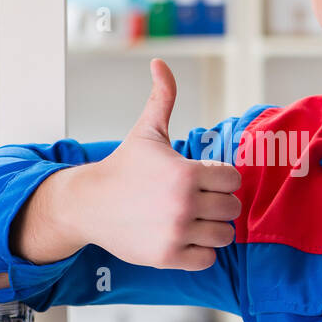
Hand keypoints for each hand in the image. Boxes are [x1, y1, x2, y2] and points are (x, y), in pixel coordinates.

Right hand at [16, 58, 242, 269]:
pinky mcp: (169, 256)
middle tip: (198, 199)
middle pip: (232, 208)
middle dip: (218, 202)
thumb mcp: (146, 132)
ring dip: (213, 227)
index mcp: (185, 173)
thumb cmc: (123, 167)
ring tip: (194, 218)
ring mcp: (177, 232)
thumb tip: (160, 63)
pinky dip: (201, 250)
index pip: (232, 179)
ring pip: (224, 235)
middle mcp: (184, 204)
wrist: (88, 204)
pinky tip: (185, 237)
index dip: (220, 178)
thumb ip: (162, 98)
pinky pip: (207, 258)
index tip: (202, 178)